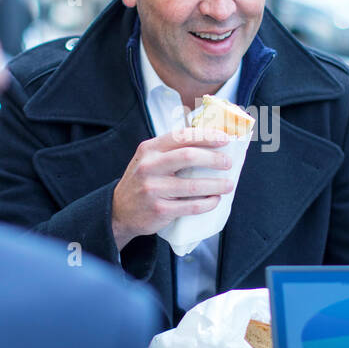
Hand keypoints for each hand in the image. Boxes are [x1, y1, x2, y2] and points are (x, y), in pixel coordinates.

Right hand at [111, 127, 234, 251]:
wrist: (119, 211)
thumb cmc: (143, 181)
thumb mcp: (149, 159)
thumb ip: (172, 150)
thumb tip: (210, 142)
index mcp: (149, 149)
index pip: (182, 136)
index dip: (206, 136)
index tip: (224, 139)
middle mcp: (149, 166)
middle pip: (189, 156)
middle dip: (214, 159)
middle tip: (228, 163)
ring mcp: (153, 189)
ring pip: (193, 185)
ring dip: (217, 184)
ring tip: (229, 184)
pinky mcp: (159, 210)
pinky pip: (191, 206)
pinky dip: (208, 203)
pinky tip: (215, 200)